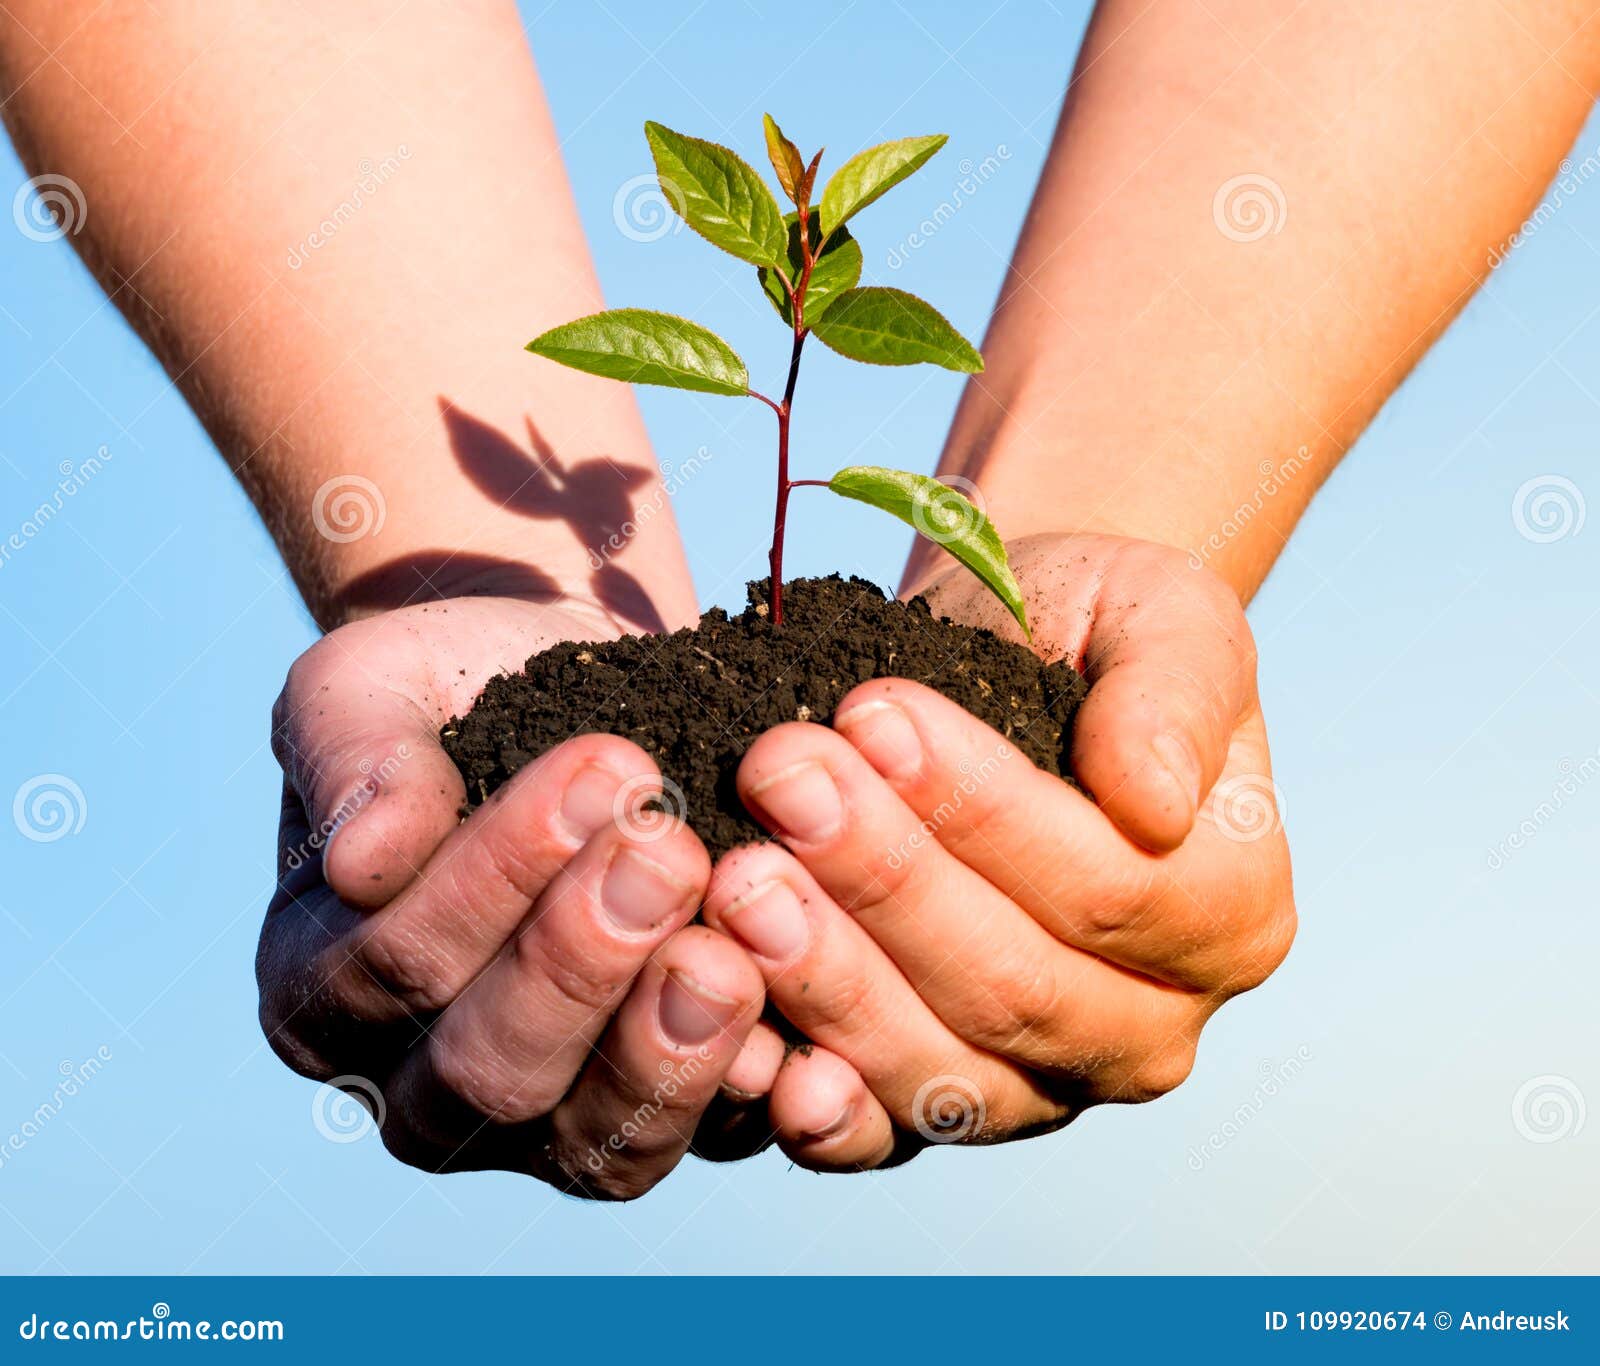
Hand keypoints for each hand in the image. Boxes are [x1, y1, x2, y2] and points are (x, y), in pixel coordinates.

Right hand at [259, 594, 765, 1199]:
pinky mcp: (661, 1118)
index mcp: (324, 989)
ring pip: (594, 1144)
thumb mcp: (376, 687)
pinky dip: (751, 1096)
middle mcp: (421, 1085)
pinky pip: (706, 1143)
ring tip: (725, 954)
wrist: (583, 698)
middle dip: (581, 960)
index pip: (394, 965)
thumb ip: (353, 757)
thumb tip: (362, 861)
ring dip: (664, 1048)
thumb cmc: (461, 689)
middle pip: (489, 1074)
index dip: (494, 879)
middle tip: (666, 847)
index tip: (598, 772)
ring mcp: (545, 1123)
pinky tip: (795, 1034)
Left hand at [701, 533, 1295, 1168]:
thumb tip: (1156, 801)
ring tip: (738, 880)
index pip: (1103, 887)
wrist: (1015, 666)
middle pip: (1010, 983)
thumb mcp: (1162, 616)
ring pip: (939, 1066)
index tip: (871, 713)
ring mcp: (1047, 1085)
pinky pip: (882, 1132)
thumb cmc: (1092, 632)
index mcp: (1229, 915)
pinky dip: (816, 1105)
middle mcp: (1150, 1027)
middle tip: (777, 778)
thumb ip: (1172, 694)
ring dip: (829, 980)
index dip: (979, 810)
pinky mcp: (946, 1106)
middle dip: (882, 881)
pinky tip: (752, 1057)